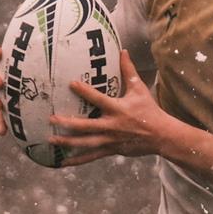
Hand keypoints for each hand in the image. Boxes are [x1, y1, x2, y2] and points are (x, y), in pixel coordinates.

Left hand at [50, 50, 173, 164]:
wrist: (161, 135)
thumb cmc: (149, 110)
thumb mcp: (139, 89)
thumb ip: (128, 70)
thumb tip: (123, 51)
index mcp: (118, 109)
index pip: (98, 99)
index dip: (85, 91)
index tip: (70, 83)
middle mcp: (112, 126)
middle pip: (86, 126)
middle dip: (68, 123)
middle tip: (51, 119)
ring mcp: (110, 140)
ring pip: (86, 143)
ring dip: (68, 142)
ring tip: (51, 140)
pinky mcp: (110, 150)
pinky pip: (91, 157)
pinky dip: (77, 160)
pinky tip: (63, 162)